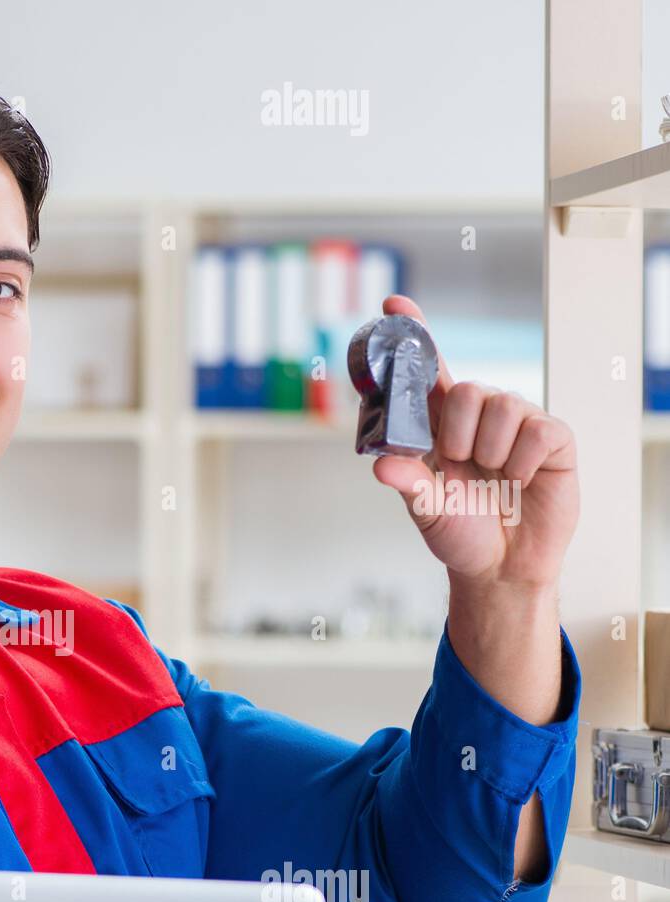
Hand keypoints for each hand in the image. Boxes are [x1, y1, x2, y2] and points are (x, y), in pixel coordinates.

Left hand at [370, 295, 578, 592]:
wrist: (500, 568)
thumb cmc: (461, 533)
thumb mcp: (425, 510)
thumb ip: (407, 482)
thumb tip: (379, 464)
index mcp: (442, 426)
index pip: (429, 371)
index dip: (413, 335)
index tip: (393, 303)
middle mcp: (480, 417)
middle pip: (466, 388)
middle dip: (457, 432)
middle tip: (459, 465)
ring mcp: (518, 424)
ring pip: (502, 405)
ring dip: (490, 450)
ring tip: (492, 476)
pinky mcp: (552, 440)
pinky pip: (536, 430)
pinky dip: (522, 462)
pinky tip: (520, 480)